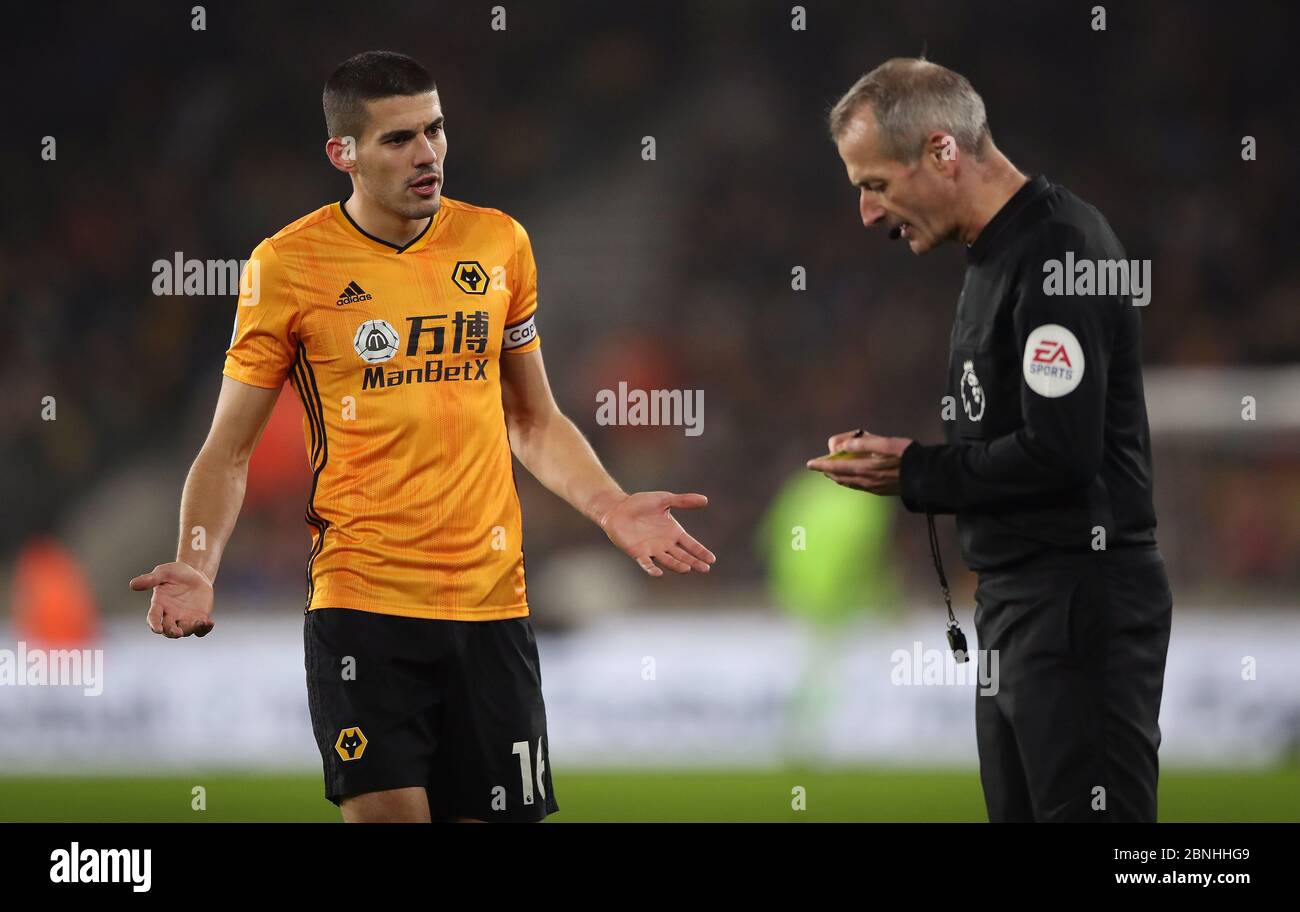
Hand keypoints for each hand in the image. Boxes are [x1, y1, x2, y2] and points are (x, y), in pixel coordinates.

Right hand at [130, 561, 215, 637]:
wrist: (196, 574)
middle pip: (168, 629)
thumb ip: (151, 579)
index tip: (157, 629)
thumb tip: (132, 585)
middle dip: (172, 632)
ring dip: (190, 630)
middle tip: (177, 632)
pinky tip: (210, 623)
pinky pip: (200, 629)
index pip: (153, 617)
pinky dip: (204, 629)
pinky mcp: (198, 618)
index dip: (154, 624)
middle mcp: (170, 615)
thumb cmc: (177, 573)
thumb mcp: (164, 572)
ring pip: (185, 630)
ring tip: (198, 623)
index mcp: (159, 605)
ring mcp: (184, 618)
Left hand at [598, 491, 716, 576]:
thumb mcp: (664, 499)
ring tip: (687, 568)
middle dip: (694, 562)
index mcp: (673, 532)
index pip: (691, 545)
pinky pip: (646, 563)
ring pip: (668, 560)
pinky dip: (652, 569)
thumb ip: (683, 501)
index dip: (701, 552)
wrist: (617, 508)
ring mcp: (652, 549)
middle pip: (683, 556)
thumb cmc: (640, 503)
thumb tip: (705, 500)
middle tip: (705, 569)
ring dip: (677, 565)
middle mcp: (665, 544)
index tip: (712, 560)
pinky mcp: (638, 553)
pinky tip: (658, 573)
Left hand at [806, 429, 912, 495]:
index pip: (837, 466)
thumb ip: (863, 443)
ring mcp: (873, 487)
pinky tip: (850, 478)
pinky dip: (849, 481)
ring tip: (831, 471)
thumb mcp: (885, 443)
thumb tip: (845, 444)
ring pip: (848, 483)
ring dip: (837, 477)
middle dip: (828, 471)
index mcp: (866, 468)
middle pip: (840, 477)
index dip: (822, 465)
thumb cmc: (906, 455)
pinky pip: (858, 486)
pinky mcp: (880, 491)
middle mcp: (867, 480)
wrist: (926, 474)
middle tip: (819, 466)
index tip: (810, 464)